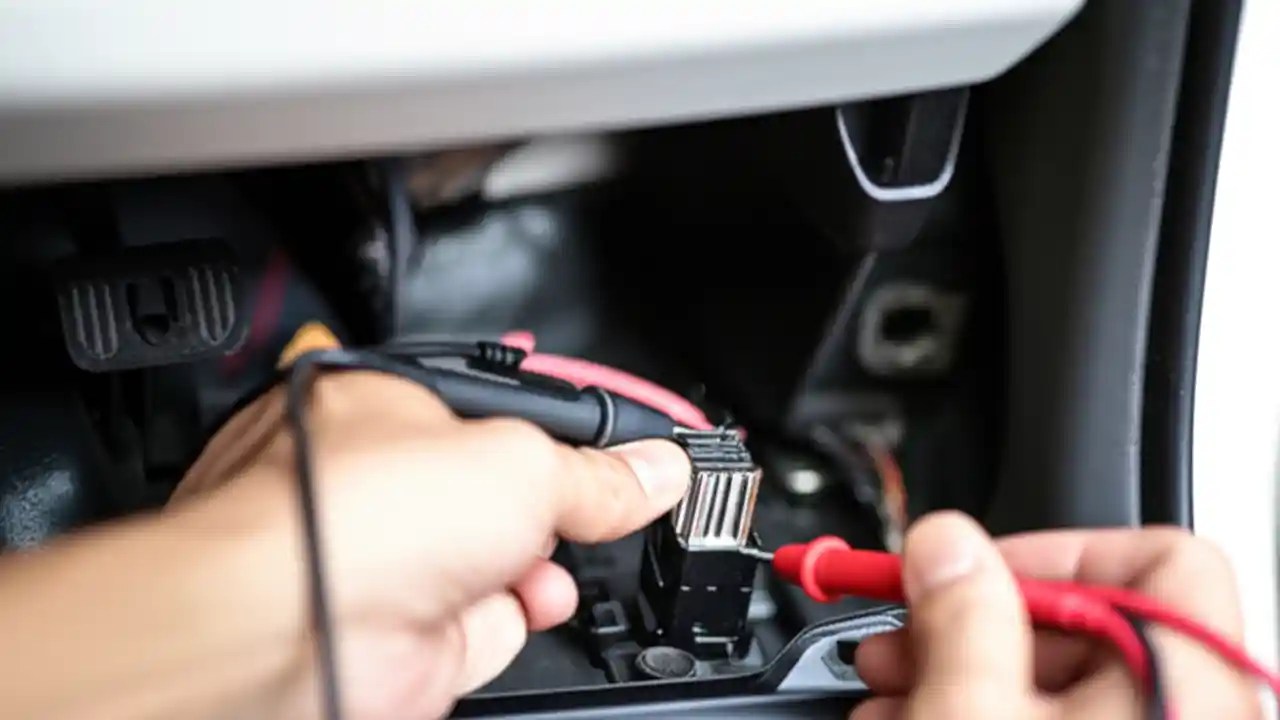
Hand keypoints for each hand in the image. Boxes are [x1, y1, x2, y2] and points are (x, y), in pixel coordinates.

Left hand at [167, 370, 690, 718]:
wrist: (293, 627)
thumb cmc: (351, 515)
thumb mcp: (519, 463)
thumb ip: (596, 473)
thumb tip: (654, 471)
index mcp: (381, 405)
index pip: (484, 407)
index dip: (548, 424)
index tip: (606, 442)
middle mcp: (375, 484)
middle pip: (494, 491)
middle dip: (544, 505)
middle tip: (581, 503)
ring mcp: (386, 564)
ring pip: (495, 562)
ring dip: (534, 568)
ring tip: (539, 562)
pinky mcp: (401, 635)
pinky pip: (484, 623)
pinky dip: (509, 619)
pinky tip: (513, 603)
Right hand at [851, 512, 1259, 718]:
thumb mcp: (969, 713)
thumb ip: (959, 612)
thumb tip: (944, 542)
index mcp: (1187, 685)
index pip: (1160, 560)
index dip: (1052, 549)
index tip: (967, 568)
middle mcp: (1190, 715)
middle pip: (1090, 621)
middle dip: (972, 618)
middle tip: (900, 634)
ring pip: (1060, 681)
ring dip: (960, 669)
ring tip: (891, 691)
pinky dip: (981, 712)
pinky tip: (918, 719)